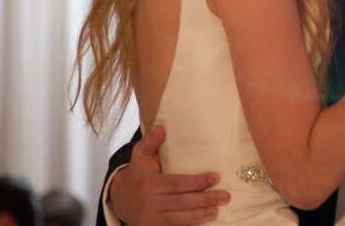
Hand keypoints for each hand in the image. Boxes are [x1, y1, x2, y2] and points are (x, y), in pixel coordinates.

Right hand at [108, 125, 229, 224]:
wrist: (118, 198)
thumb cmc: (136, 174)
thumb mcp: (139, 155)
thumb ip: (151, 142)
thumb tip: (162, 128)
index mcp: (150, 183)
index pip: (178, 183)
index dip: (198, 181)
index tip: (216, 177)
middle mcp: (150, 202)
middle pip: (182, 202)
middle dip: (205, 199)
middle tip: (225, 196)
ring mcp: (150, 218)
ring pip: (179, 218)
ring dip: (200, 215)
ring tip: (216, 209)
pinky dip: (188, 225)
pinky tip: (201, 221)